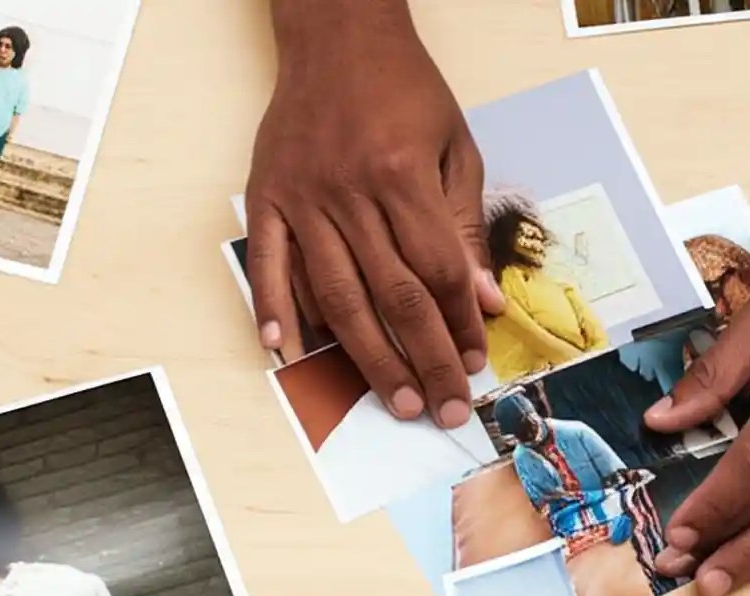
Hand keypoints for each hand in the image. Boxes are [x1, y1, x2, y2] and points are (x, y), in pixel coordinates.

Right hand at [245, 9, 504, 428]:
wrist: (337, 35)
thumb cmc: (403, 89)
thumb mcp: (454, 146)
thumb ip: (465, 225)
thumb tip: (484, 299)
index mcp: (401, 176)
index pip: (438, 271)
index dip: (459, 324)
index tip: (474, 363)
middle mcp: (349, 191)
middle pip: (393, 296)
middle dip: (423, 359)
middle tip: (441, 405)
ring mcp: (302, 197)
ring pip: (335, 294)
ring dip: (366, 356)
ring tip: (393, 399)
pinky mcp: (265, 196)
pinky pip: (266, 262)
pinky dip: (273, 307)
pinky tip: (287, 349)